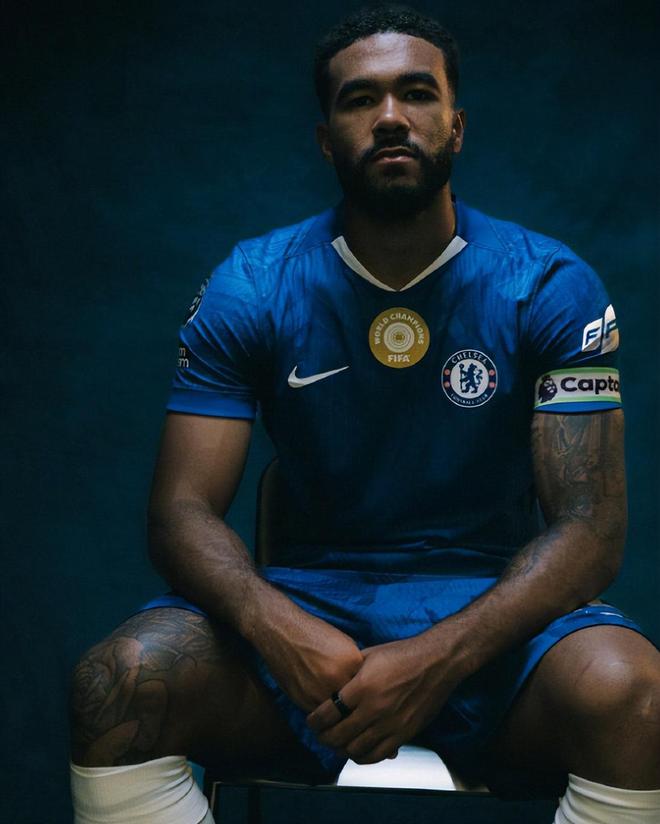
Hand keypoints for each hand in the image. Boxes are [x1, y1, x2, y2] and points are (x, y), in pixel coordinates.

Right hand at [257, 608, 362, 712]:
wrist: (282, 631)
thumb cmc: (313, 632)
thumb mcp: (343, 643)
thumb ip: (354, 664)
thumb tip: (362, 683)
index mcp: (352, 662)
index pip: (367, 686)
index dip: (364, 689)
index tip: (363, 690)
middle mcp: (337, 679)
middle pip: (354, 702)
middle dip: (353, 703)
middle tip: (350, 701)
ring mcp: (319, 692)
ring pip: (336, 713)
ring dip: (337, 711)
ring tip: (334, 702)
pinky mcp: (303, 700)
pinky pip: (319, 713)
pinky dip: (320, 709)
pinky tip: (318, 698)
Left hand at [306, 634, 461, 763]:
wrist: (435, 662)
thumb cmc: (402, 654)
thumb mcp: (369, 656)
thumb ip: (350, 673)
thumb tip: (333, 683)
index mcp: (363, 686)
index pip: (328, 713)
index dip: (315, 721)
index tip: (311, 721)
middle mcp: (374, 708)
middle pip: (338, 735)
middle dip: (324, 737)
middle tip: (320, 734)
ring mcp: (390, 724)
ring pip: (355, 750)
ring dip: (341, 749)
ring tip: (338, 742)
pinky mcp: (404, 734)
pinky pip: (377, 755)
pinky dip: (363, 756)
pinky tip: (358, 749)